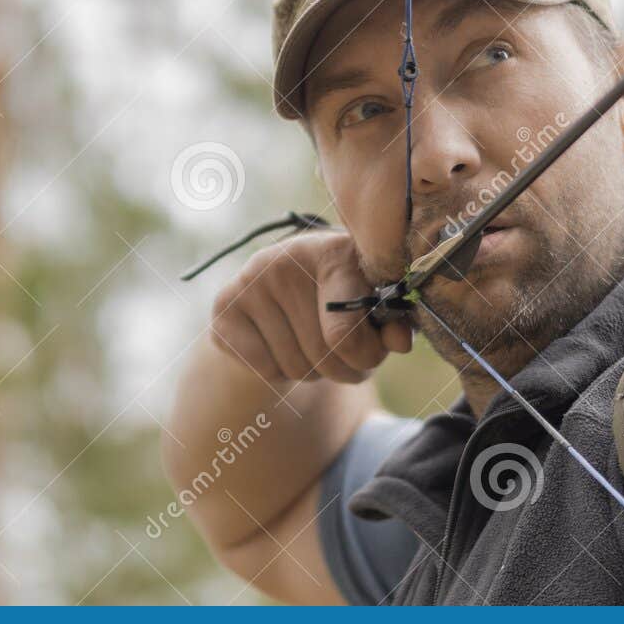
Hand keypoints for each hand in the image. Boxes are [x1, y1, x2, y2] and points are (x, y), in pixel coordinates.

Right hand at [208, 230, 411, 384]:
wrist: (287, 285)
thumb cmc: (344, 295)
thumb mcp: (374, 302)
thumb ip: (392, 322)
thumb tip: (400, 342)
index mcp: (333, 252)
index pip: (345, 333)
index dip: (367, 357)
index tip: (372, 355)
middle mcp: (286, 260)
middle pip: (324, 357)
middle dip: (343, 369)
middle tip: (344, 355)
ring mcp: (250, 282)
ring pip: (296, 368)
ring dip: (312, 371)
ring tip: (313, 343)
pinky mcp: (224, 308)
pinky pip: (266, 370)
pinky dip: (279, 371)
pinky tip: (282, 342)